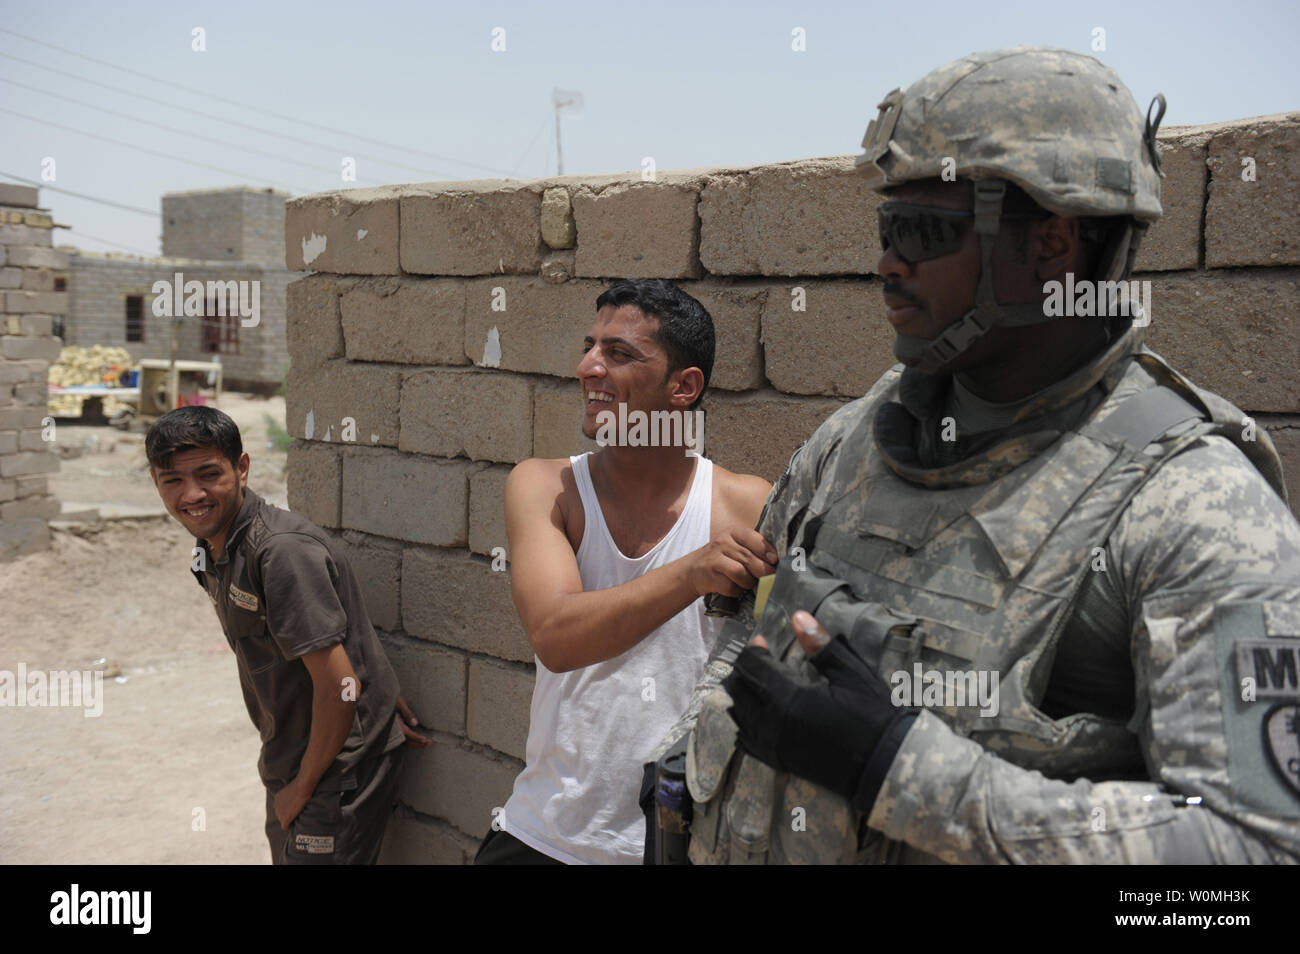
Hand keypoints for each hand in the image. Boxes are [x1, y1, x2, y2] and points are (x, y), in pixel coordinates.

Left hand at [274, 778, 311, 830]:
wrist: (302, 787)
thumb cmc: (301, 784)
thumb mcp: (294, 788)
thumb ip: (292, 794)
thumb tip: (298, 795)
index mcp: (277, 798)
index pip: (281, 807)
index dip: (288, 809)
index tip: (294, 809)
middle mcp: (276, 806)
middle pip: (281, 814)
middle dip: (287, 815)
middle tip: (297, 815)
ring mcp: (280, 813)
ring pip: (283, 820)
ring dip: (289, 820)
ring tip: (297, 819)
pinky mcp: (285, 819)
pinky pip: (285, 827)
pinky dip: (289, 827)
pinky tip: (293, 826)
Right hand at [395, 695, 431, 747]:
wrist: (379, 699)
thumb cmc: (391, 699)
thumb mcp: (399, 704)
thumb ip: (407, 713)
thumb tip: (415, 723)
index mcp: (396, 724)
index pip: (409, 734)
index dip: (418, 738)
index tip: (427, 740)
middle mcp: (393, 730)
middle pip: (407, 741)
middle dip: (419, 744)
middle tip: (430, 743)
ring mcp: (392, 732)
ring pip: (404, 742)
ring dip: (415, 744)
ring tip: (425, 744)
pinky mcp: (392, 731)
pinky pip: (401, 740)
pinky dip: (409, 742)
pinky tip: (415, 741)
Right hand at [685, 528, 777, 598]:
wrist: (693, 570)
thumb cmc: (722, 558)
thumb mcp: (736, 546)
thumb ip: (754, 549)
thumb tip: (778, 562)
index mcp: (733, 533)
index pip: (752, 538)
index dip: (766, 549)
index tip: (775, 560)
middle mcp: (722, 542)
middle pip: (749, 558)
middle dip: (764, 571)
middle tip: (771, 578)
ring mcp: (714, 559)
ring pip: (741, 573)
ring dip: (749, 582)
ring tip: (749, 583)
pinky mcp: (709, 576)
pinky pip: (731, 586)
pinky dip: (738, 590)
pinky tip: (737, 588)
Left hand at [722, 610, 908, 809]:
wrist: (885, 765)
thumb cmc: (873, 715)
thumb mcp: (851, 674)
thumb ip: (820, 645)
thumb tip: (798, 616)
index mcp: (788, 697)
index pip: (750, 666)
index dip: (754, 649)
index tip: (764, 641)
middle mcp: (771, 722)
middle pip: (737, 688)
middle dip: (745, 669)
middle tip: (762, 660)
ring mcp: (771, 744)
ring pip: (737, 713)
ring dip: (743, 694)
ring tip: (760, 683)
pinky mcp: (777, 761)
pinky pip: (745, 739)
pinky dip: (745, 721)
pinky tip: (760, 712)